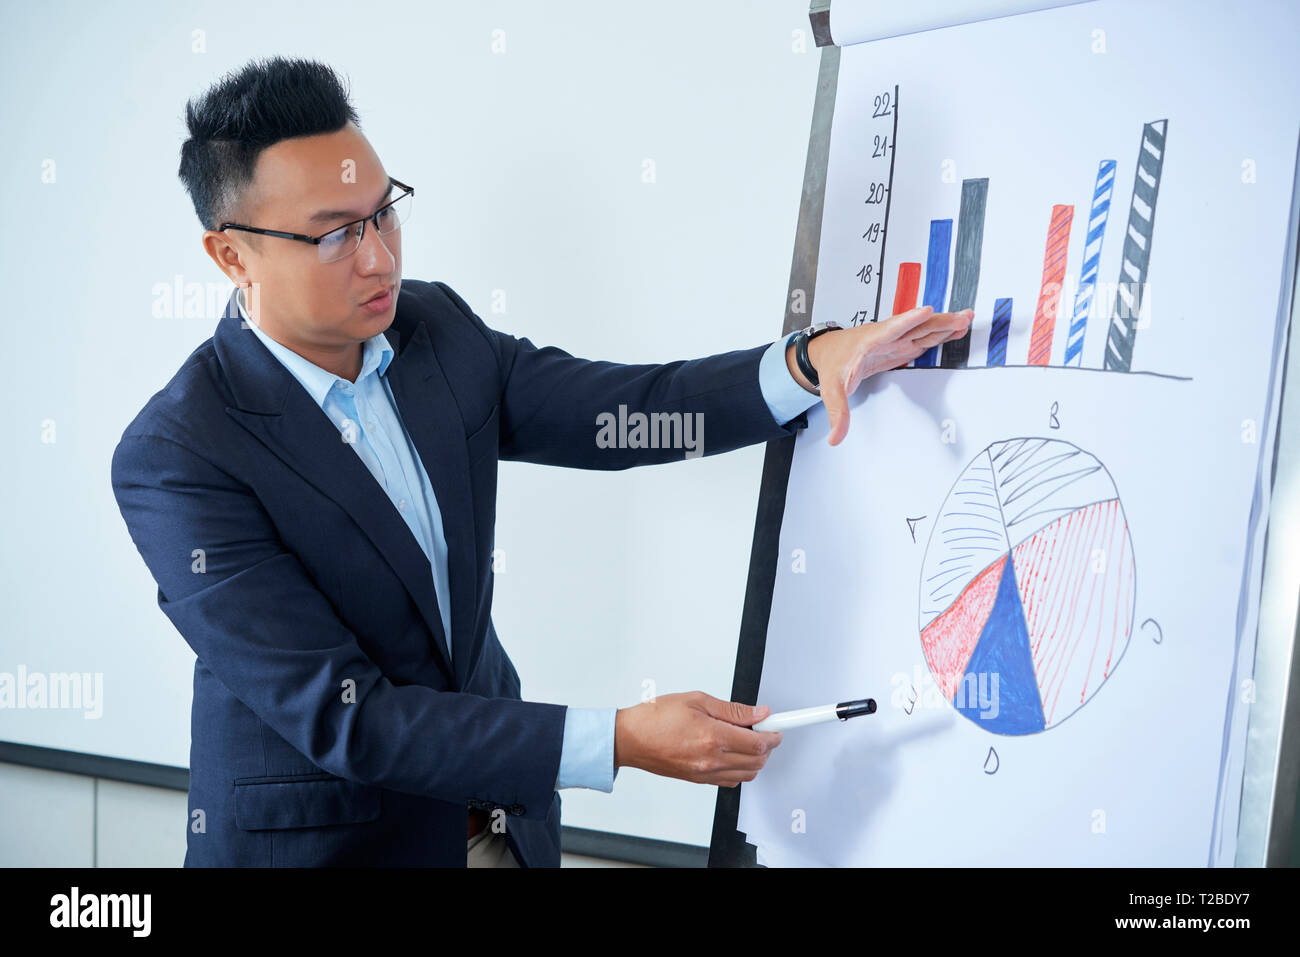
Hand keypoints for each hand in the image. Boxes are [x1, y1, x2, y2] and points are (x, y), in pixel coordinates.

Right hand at [614, 691, 782, 786]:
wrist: (631, 739)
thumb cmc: (656, 717)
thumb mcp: (698, 700)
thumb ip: (733, 709)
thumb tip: (758, 712)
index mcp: (713, 736)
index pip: (759, 742)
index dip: (774, 733)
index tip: (777, 725)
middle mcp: (712, 759)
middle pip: (758, 761)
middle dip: (767, 744)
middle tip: (762, 728)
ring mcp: (706, 773)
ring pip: (748, 774)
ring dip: (756, 758)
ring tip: (746, 739)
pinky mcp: (700, 780)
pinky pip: (731, 780)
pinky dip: (740, 768)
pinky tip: (732, 752)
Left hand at [786, 305, 973, 445]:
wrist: (828, 352)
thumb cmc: (832, 364)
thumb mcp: (831, 389)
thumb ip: (837, 413)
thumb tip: (835, 439)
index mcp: (869, 342)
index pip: (890, 330)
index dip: (909, 320)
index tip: (926, 311)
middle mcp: (886, 336)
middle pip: (916, 326)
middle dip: (939, 321)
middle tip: (962, 317)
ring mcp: (896, 339)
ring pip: (924, 329)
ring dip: (945, 324)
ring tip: (967, 319)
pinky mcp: (902, 345)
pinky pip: (924, 337)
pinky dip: (941, 333)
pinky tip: (957, 329)